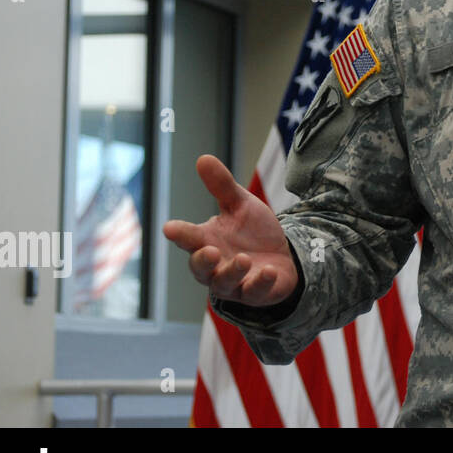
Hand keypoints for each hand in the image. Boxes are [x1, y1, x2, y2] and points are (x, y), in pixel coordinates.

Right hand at [162, 155, 298, 307]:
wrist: (283, 258)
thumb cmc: (253, 232)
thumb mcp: (240, 206)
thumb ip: (222, 187)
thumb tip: (203, 158)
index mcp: (207, 241)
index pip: (189, 238)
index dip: (180, 234)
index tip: (169, 228)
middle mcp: (215, 265)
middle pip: (200, 268)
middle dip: (203, 261)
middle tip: (210, 250)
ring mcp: (234, 282)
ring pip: (224, 284)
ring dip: (232, 272)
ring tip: (244, 259)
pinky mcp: (255, 294)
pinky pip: (254, 292)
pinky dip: (260, 282)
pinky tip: (268, 271)